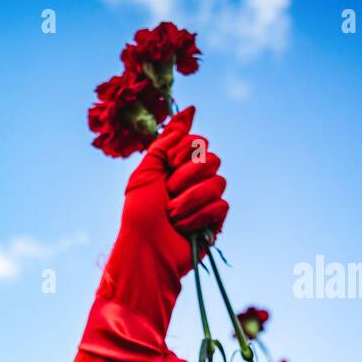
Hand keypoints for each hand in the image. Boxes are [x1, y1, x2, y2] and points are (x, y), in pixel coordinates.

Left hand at [98, 107, 229, 336]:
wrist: (145, 250)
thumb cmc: (139, 215)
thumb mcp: (145, 172)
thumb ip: (165, 141)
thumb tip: (190, 111)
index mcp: (176, 167)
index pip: (199, 142)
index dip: (184, 151)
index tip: (168, 165)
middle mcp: (193, 180)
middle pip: (212, 158)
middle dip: (187, 176)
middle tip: (168, 193)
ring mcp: (206, 200)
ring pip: (218, 182)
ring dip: (190, 199)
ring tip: (173, 216)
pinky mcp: (215, 221)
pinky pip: (222, 205)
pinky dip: (199, 216)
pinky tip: (184, 228)